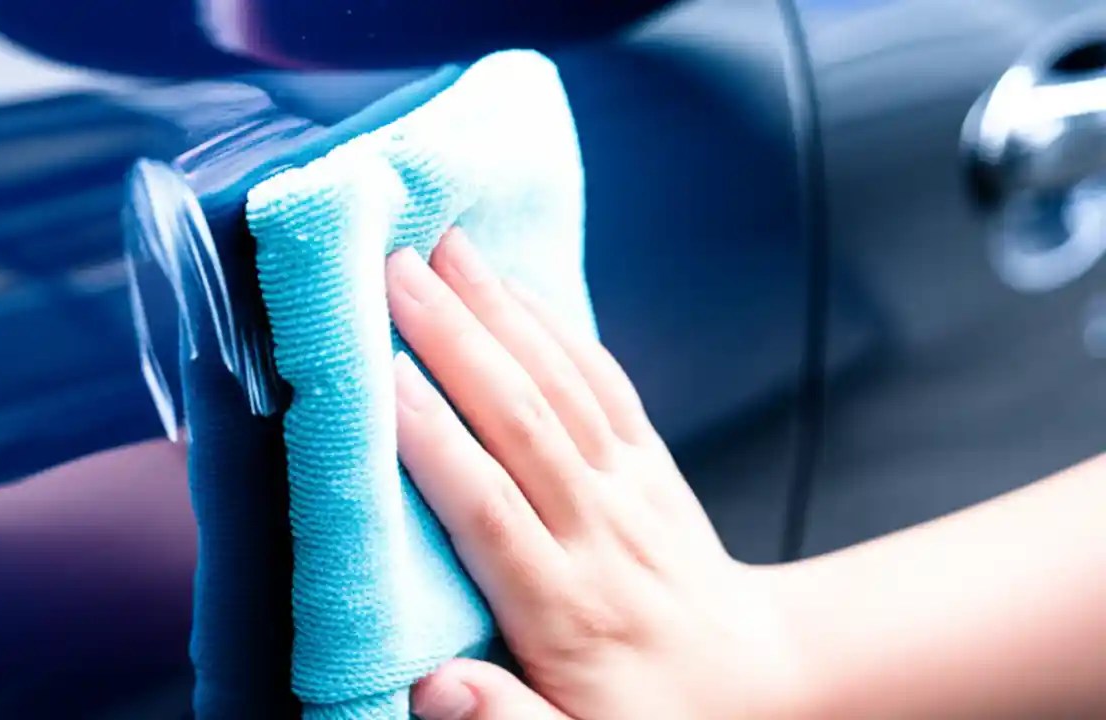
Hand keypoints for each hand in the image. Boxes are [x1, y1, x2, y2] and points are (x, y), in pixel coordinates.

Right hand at [386, 230, 804, 719]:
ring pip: (562, 383)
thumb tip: (428, 685)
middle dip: (455, 337)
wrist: (763, 683)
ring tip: (443, 245)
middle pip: (521, 420)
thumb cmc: (652, 717)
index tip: (380, 373)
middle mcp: (597, 531)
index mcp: (565, 605)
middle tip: (394, 267)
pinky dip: (559, 327)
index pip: (489, 507)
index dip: (434, 439)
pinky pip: (606, 382)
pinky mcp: (649, 463)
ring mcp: (630, 487)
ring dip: (500, 310)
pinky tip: (514, 284)